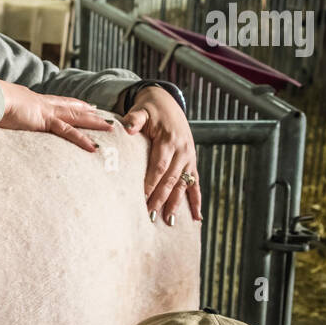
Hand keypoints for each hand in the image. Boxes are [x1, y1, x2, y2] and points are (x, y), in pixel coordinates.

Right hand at [0, 81, 114, 152]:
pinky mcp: (45, 121)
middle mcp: (44, 104)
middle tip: (105, 116)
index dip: (74, 103)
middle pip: (73, 108)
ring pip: (77, 118)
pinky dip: (82, 140)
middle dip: (90, 112)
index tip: (86, 104)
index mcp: (34, 101)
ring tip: (110, 129)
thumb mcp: (1, 107)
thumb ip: (5, 112)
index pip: (59, 102)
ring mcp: (47, 112)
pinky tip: (93, 147)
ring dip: (95, 123)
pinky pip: (68, 132)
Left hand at [120, 86, 202, 222]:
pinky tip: (197, 218)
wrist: (168, 103)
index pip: (159, 166)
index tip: (142, 199)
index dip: (151, 183)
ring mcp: (189, 158)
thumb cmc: (150, 109)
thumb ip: (135, 119)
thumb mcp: (142, 110)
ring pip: (183, 184)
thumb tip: (128, 128)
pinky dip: (196, 201)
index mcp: (169, 140)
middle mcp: (182, 151)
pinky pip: (195, 184)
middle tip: (151, 215)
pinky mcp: (192, 162)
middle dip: (161, 198)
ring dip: (177, 204)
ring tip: (170, 222)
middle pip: (171, 179)